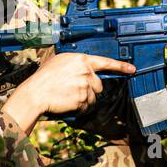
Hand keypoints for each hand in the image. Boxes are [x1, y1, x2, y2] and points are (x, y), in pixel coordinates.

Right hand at [2, 52, 135, 136]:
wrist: (35, 92)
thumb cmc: (43, 78)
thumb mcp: (59, 61)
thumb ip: (75, 63)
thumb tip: (86, 68)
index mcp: (81, 59)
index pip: (105, 62)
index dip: (120, 66)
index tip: (132, 69)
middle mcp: (86, 71)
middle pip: (99, 84)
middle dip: (90, 89)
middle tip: (74, 90)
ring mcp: (85, 86)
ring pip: (94, 97)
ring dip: (85, 99)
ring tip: (68, 96)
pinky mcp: (82, 99)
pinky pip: (87, 106)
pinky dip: (80, 107)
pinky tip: (68, 103)